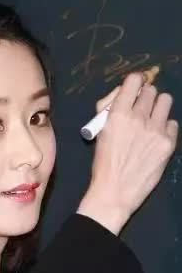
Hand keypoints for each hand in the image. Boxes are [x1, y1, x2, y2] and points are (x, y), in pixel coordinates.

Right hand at [77, 72, 177, 234]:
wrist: (115, 192)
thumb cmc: (103, 163)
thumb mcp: (99, 132)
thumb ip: (109, 110)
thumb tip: (124, 95)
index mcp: (117, 114)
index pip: (134, 80)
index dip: (135, 83)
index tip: (135, 89)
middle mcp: (138, 117)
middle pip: (151, 90)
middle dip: (145, 97)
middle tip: (141, 110)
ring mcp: (155, 130)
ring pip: (165, 100)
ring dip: (158, 107)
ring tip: (152, 120)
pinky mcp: (168, 143)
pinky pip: (172, 123)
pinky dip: (165, 128)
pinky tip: (156, 139)